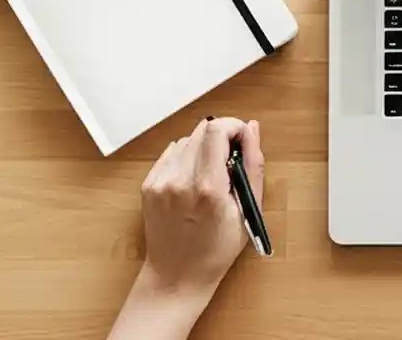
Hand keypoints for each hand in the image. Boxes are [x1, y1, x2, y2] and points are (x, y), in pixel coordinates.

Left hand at [108, 117, 264, 339]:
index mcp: (208, 188)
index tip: (242, 138)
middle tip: (230, 159)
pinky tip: (194, 182)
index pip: (217, 131)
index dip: (234, 126)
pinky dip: (186, 160)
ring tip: (211, 176)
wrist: (177, 276)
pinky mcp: (148, 185)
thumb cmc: (216, 250)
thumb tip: (251, 129)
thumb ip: (253, 165)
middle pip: (202, 130)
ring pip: (186, 140)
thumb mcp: (248, 210)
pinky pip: (171, 154)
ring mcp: (160, 182)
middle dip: (221, 136)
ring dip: (203, 148)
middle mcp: (179, 181)